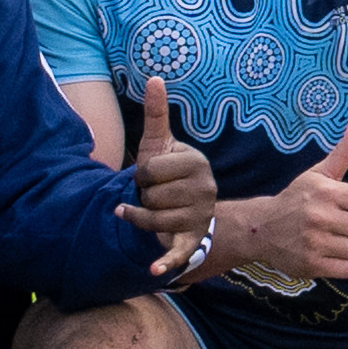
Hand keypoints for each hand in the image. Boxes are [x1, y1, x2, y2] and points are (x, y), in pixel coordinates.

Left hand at [120, 86, 224, 280]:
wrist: (180, 206)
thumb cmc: (166, 173)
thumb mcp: (159, 143)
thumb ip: (156, 113)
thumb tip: (154, 77)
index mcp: (196, 163)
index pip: (150, 171)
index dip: (141, 175)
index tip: (152, 176)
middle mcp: (205, 189)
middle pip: (151, 197)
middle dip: (143, 197)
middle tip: (156, 196)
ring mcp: (202, 216)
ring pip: (154, 221)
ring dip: (142, 220)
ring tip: (154, 213)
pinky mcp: (194, 241)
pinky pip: (179, 252)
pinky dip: (166, 263)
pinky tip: (154, 271)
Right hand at [216, 118, 347, 291]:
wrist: (261, 229)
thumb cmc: (298, 199)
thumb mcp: (318, 174)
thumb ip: (343, 153)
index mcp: (326, 191)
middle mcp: (320, 217)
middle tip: (343, 225)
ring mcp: (314, 243)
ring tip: (336, 240)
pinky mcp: (311, 266)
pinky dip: (344, 265)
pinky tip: (329, 254)